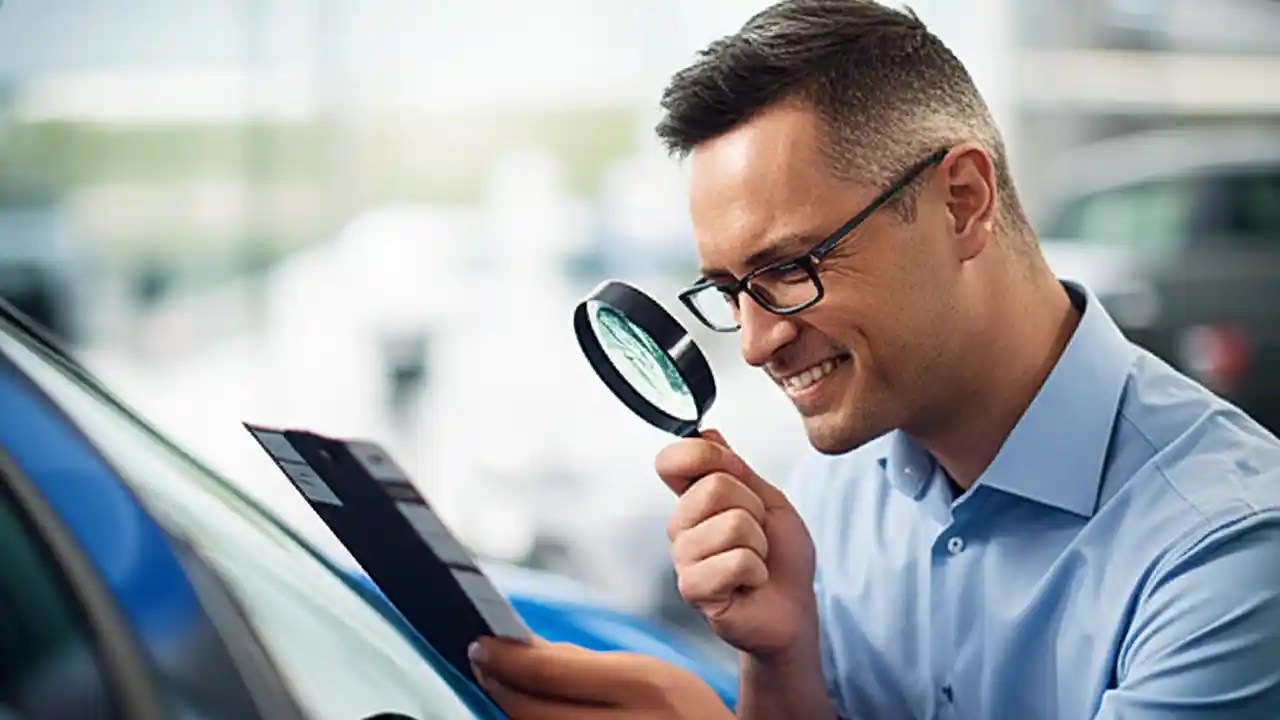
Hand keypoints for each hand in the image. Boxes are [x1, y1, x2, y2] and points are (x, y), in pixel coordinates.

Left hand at [468, 637, 731, 719]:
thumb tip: (521, 650)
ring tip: (498, 684)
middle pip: (532, 710)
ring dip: (508, 708)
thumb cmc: (682, 714)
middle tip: (480, 660)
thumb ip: (586, 664)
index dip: (505, 658)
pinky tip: (525, 711)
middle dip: (498, 683)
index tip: (480, 642)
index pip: (550, 673)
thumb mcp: (649, 675)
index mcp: (644, 687)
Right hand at [656, 429, 817, 657]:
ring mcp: (683, 558)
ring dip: (759, 545)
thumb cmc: (781, 558)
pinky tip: (749, 584)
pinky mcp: (693, 589)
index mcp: (693, 500)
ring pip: (732, 524)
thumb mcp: (768, 500)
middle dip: (754, 510)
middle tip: (758, 536)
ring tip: (754, 561)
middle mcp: (680, 526)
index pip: (673, 459)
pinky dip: (756, 572)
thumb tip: (704, 432)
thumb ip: (736, 467)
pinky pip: (735, 561)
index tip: (732, 476)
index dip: (703, 456)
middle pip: (715, 486)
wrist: (793, 608)